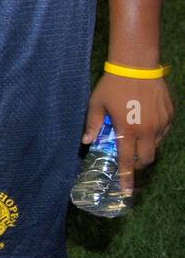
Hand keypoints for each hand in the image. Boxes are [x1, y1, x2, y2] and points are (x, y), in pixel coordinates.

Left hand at [84, 72, 174, 196]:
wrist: (137, 65)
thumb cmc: (113, 85)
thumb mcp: (96, 104)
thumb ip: (93, 124)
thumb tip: (86, 141)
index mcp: (127, 130)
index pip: (127, 161)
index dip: (127, 178)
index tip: (127, 192)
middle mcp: (147, 130)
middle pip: (147, 159)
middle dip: (138, 164)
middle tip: (129, 159)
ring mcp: (162, 123)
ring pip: (156, 146)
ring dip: (145, 147)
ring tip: (134, 134)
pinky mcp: (170, 115)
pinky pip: (164, 132)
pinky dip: (155, 134)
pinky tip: (144, 122)